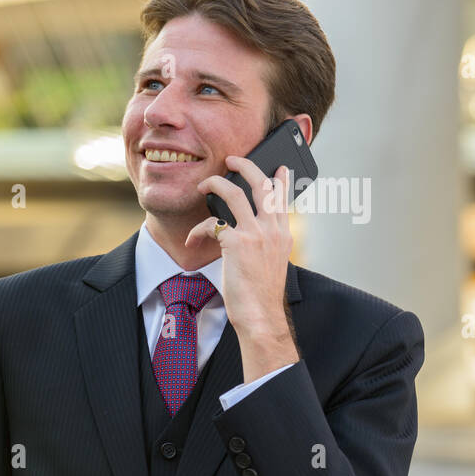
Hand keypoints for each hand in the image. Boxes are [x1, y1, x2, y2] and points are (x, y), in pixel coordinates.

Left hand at [186, 156, 298, 378]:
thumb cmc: (260, 295)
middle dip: (245, 166)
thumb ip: (265, 243)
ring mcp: (257, 234)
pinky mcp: (237, 243)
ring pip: (235, 193)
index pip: (283, 198)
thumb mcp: (270, 263)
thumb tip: (250, 233)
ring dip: (216, 184)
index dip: (280, 179)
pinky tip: (191, 238)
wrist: (261, 316)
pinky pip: (212, 224)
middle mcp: (273, 229)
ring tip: (203, 184)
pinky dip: (198, 229)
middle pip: (262, 184)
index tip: (278, 167)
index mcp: (283, 234)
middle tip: (231, 159)